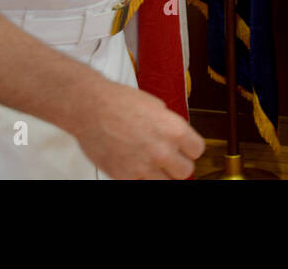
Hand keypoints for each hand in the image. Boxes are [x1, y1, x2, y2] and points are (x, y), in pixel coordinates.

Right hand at [73, 80, 205, 178]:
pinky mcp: (125, 177)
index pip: (197, 151)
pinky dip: (140, 177)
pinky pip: (142, 184)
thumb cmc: (120, 102)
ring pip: (166, 182)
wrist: (90, 109)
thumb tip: (177, 139)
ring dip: (161, 174)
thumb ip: (170, 127)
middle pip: (186, 171)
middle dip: (178, 164)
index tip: (184, 148)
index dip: (190, 148)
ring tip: (150, 162)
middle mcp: (162, 151)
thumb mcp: (157, 107)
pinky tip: (134, 165)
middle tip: (168, 158)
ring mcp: (143, 167)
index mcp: (174, 130)